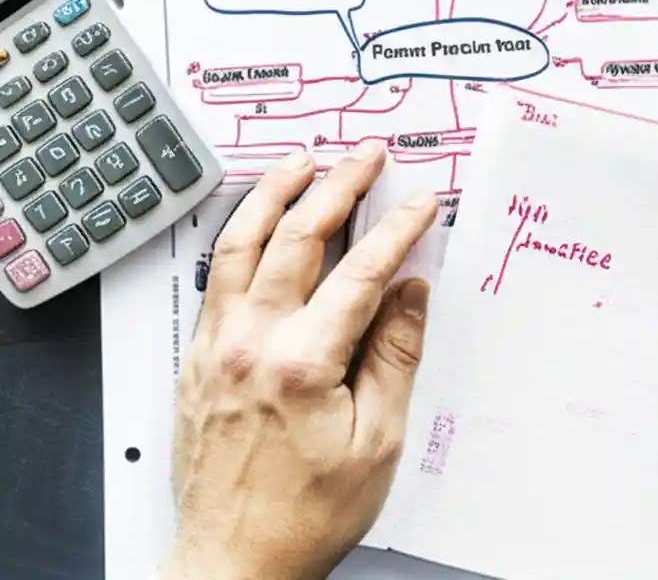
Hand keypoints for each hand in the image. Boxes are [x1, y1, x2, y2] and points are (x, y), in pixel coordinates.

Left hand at [164, 140, 437, 579]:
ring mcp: (215, 348)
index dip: (397, 230)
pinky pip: (215, 279)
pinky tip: (255, 225)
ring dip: (273, 195)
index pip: (360, 273)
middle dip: (338, 188)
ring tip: (301, 163)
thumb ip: (394, 356)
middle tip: (367, 159)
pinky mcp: (196, 361)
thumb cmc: (306, 514)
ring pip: (239, 246)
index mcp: (300, 364)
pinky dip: (237, 239)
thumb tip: (411, 294)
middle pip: (295, 239)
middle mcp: (248, 344)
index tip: (420, 204)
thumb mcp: (376, 441)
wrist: (235, 561)